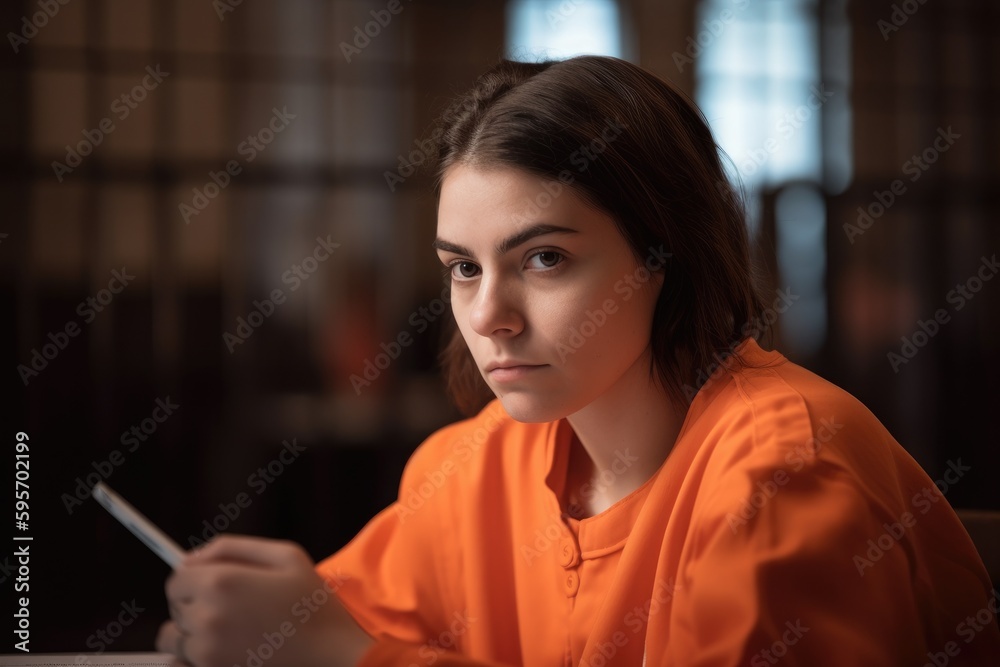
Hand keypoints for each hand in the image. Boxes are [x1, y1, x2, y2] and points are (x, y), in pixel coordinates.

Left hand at [155, 535, 372, 666]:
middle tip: (232, 608)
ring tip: (229, 632)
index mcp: (221, 581)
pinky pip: (178, 665)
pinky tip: (220, 654)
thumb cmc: (312, 604)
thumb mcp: (286, 555)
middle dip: (195, 604)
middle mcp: (206, 616)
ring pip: (174, 638)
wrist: (332, 655)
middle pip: (175, 606)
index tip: (214, 585)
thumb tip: (191, 556)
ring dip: (192, 634)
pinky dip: (190, 661)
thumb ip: (234, 547)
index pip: (177, 577)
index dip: (195, 578)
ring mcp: (206, 651)